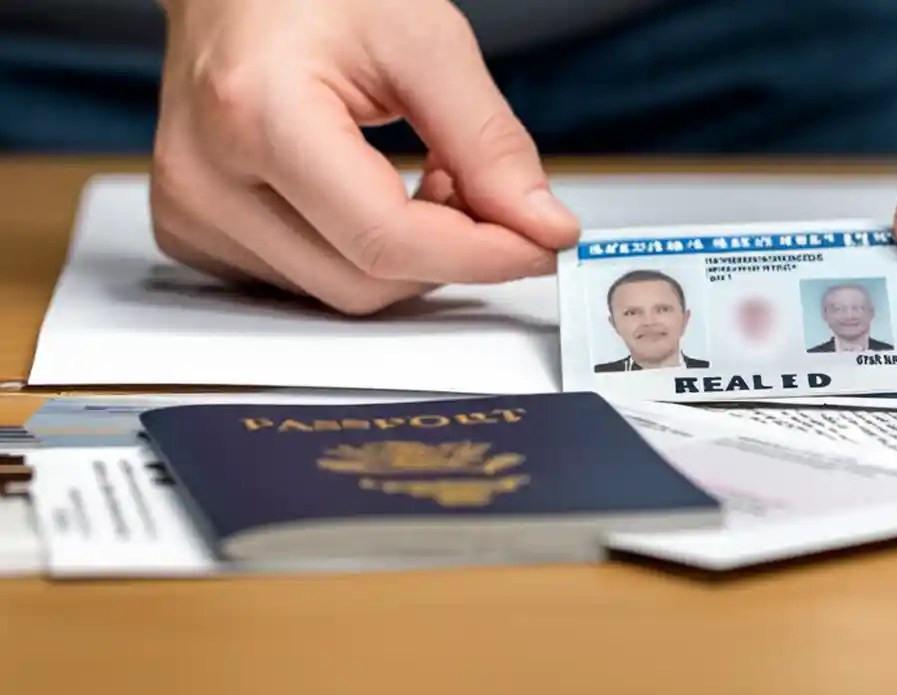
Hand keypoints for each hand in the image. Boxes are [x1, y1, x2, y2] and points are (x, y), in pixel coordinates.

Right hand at [150, 0, 579, 314]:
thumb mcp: (424, 41)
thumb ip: (490, 143)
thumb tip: (545, 229)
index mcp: (256, 114)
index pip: (386, 238)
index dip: (481, 253)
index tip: (543, 243)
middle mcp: (206, 178)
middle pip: (368, 280)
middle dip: (449, 249)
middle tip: (478, 185)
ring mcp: (192, 214)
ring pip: (343, 292)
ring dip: (410, 254)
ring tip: (423, 176)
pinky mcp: (194, 234)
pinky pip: (309, 282)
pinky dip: (366, 255)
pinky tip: (374, 194)